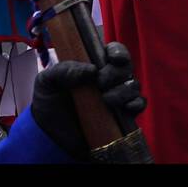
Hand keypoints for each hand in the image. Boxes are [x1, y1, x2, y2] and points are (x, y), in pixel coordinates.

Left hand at [30, 42, 145, 158]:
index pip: (114, 50)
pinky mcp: (122, 115)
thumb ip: (64, 70)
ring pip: (133, 85)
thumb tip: (91, 70)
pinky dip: (136, 104)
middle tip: (101, 83)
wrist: (50, 136)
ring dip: (123, 91)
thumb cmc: (50, 103)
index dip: (118, 52)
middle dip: (116, 73)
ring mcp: (117, 96)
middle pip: (126, 67)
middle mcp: (109, 78)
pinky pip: (139, 104)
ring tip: (106, 100)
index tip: (113, 59)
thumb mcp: (47, 81)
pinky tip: (126, 108)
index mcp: (94, 64)